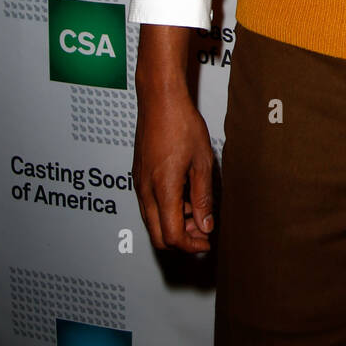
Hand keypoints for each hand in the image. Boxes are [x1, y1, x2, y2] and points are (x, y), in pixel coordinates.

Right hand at [132, 85, 214, 253]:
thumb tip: (205, 224)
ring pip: (152, 221)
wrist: (160, 100)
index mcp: (162, 189)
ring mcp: (139, 183)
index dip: (191, 245)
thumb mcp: (202, 162)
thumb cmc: (181, 124)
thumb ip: (202, 197)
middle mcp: (145, 190)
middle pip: (157, 236)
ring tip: (197, 210)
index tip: (207, 242)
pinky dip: (165, 210)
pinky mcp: (138, 175)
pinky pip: (148, 204)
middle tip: (202, 232)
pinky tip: (184, 195)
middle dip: (181, 240)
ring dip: (173, 224)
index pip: (172, 235)